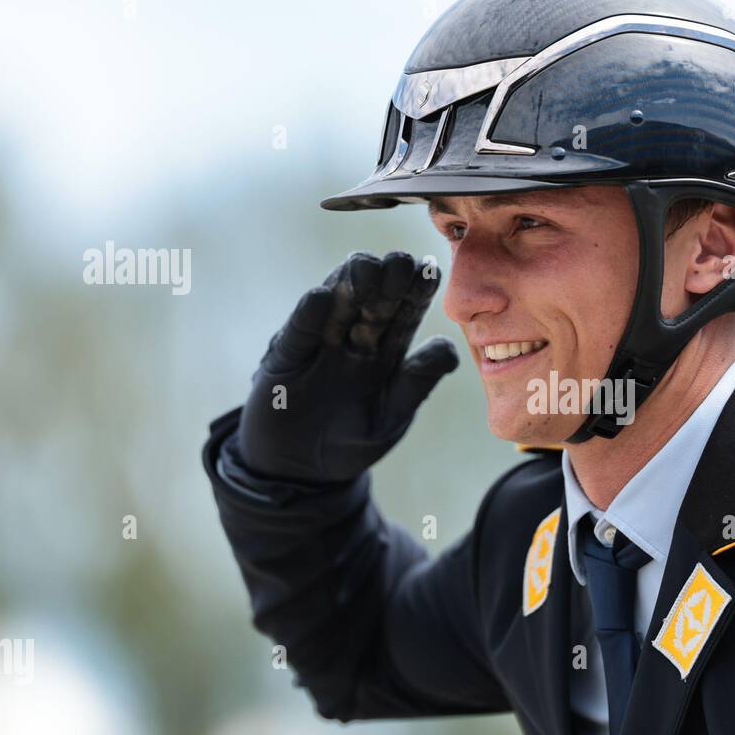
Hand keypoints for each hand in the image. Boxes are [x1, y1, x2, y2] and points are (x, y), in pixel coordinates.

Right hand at [235, 251, 458, 482]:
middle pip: (373, 301)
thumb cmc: (351, 443)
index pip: (405, 314)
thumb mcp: (391, 417)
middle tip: (401, 261)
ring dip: (349, 285)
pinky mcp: (285, 358)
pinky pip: (298, 333)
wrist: (301, 473)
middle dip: (387, 280)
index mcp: (385, 351)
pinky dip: (308, 315)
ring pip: (336, 306)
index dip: (417, 292)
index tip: (432, 271)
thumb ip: (416, 383)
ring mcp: (319, 345)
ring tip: (365, 267)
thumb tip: (450, 349)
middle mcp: (353, 339)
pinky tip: (321, 296)